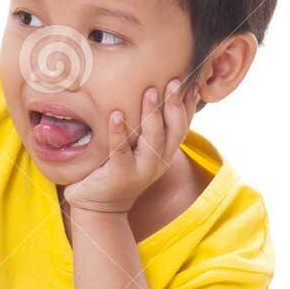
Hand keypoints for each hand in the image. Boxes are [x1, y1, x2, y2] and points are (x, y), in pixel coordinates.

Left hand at [63, 79, 194, 213]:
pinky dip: (118, 132)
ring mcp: (141, 170)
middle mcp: (158, 162)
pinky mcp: (120, 175)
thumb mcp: (136, 150)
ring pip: (153, 139)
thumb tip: (149, 93)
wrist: (98, 206)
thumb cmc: (115, 169)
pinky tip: (115, 115)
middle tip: (173, 81)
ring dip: (152, 114)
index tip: (191, 84)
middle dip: (174, 105)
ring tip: (149, 91)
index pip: (182, 127)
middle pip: (174, 130)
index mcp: (164, 153)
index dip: (189, 107)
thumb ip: (144, 130)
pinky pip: (120, 151)